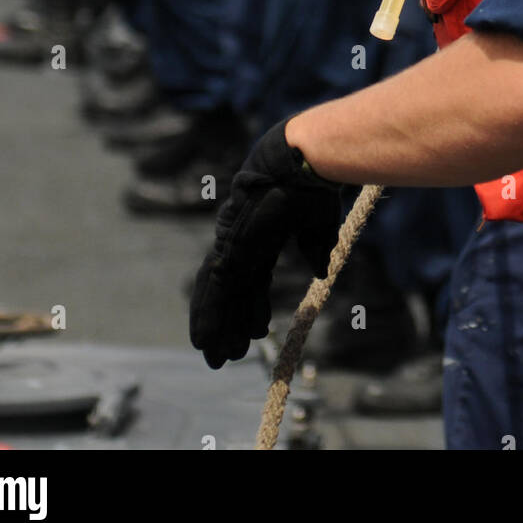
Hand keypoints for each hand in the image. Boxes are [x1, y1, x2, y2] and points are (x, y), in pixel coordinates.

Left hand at [189, 121, 341, 368]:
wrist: (301, 164)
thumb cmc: (314, 185)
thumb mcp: (319, 226)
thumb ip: (316, 248)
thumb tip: (320, 269)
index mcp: (263, 239)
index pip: (253, 281)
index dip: (252, 308)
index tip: (256, 332)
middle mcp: (243, 245)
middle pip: (232, 292)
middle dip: (228, 323)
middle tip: (226, 355)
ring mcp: (233, 246)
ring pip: (219, 295)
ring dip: (215, 327)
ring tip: (214, 358)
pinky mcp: (229, 249)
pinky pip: (213, 290)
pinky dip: (206, 316)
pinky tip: (203, 341)